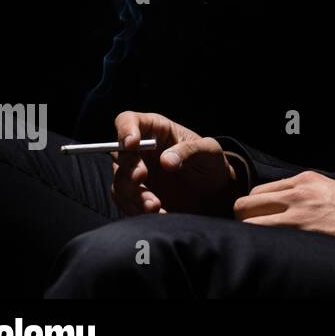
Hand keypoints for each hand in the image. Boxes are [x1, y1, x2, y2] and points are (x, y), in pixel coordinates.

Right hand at [110, 110, 237, 216]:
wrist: (215, 192)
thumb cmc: (211, 162)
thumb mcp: (209, 151)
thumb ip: (189, 151)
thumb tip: (166, 160)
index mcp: (155, 130)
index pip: (128, 120)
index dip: (125, 130)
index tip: (131, 144)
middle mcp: (140, 151)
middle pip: (120, 156)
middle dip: (128, 168)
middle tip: (141, 178)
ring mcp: (136, 175)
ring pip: (119, 183)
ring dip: (132, 195)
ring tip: (154, 206)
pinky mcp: (136, 197)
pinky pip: (127, 204)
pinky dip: (138, 210)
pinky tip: (158, 215)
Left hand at [232, 170, 334, 251]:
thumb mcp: (330, 190)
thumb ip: (304, 194)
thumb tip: (282, 208)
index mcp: (304, 180)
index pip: (260, 192)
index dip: (256, 209)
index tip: (260, 221)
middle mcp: (296, 193)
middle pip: (245, 204)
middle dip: (246, 220)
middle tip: (256, 235)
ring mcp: (295, 213)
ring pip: (247, 221)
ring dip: (249, 234)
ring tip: (261, 246)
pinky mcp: (299, 232)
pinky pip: (262, 237)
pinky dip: (260, 244)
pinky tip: (270, 252)